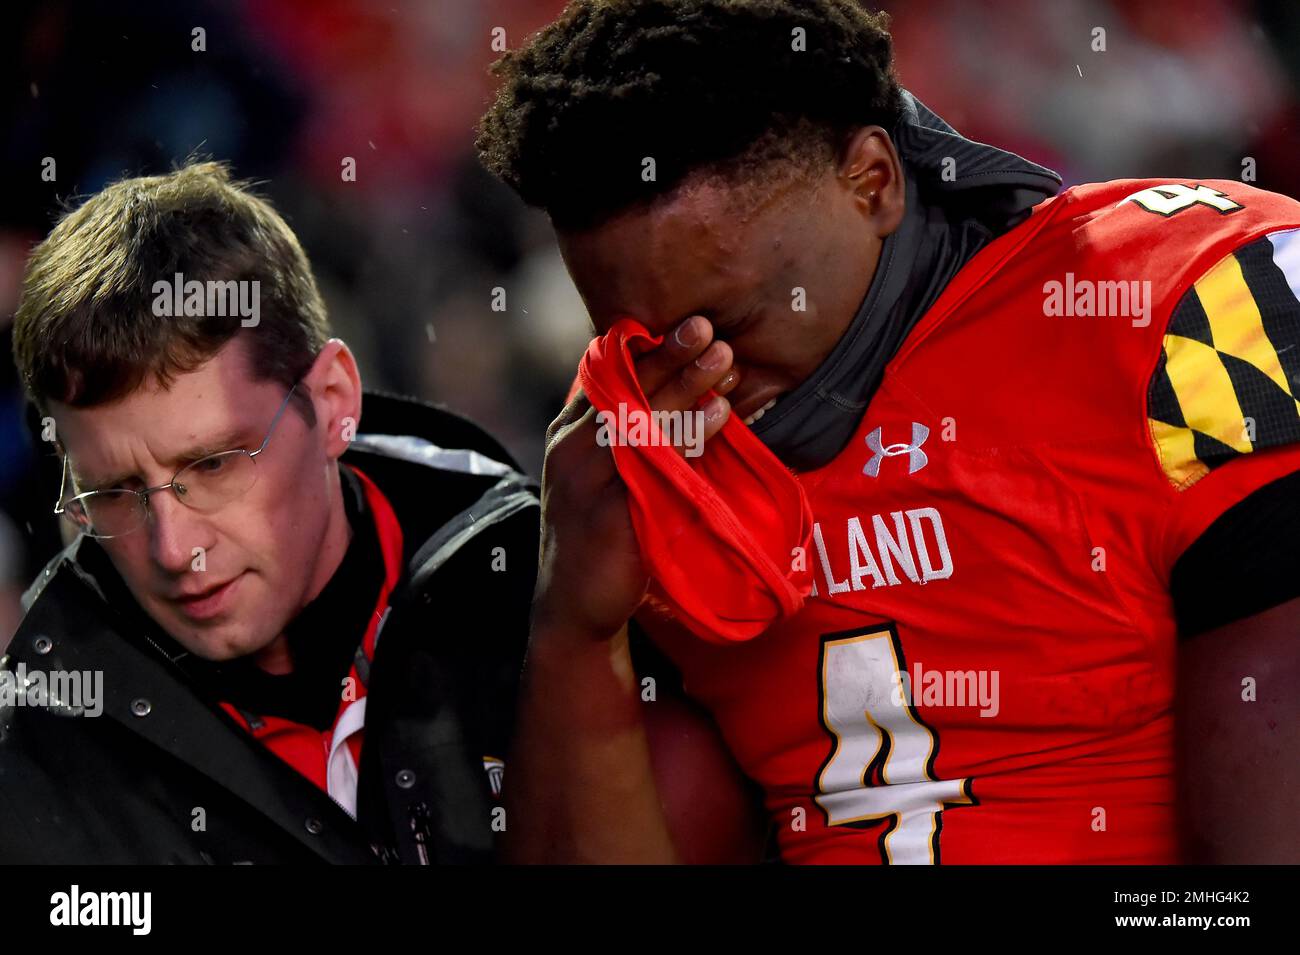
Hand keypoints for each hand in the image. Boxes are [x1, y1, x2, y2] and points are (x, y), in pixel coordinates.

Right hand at [532, 315, 739, 640]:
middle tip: (709, 327)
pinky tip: (717, 417)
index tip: (688, 323)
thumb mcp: (613, 474)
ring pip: (637, 418)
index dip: (646, 346)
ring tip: (724, 359)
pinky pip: (652, 464)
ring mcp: (586, 480)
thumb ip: (636, 434)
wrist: (575, 605)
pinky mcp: (608, 513)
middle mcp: (571, 447)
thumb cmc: (605, 533)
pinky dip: (687, 435)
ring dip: (684, 384)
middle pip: (622, 387)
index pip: (605, 373)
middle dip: (668, 354)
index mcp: (571, 432)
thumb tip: (692, 391)